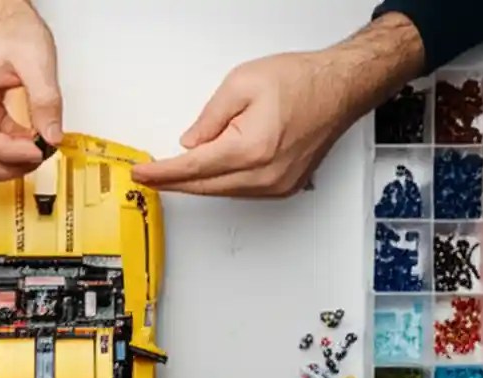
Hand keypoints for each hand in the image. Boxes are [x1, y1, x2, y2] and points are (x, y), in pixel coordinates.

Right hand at [0, 0, 62, 180]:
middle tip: (37, 159)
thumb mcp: (36, 60)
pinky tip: (31, 143)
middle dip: (6, 168)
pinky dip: (10, 153)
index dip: (13, 153)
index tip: (40, 150)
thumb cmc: (9, 31)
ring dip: (6, 165)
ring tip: (36, 153)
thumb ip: (45, 99)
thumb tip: (52, 135)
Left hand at [131, 51, 350, 197]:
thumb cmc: (302, 81)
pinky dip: (220, 183)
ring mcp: (277, 186)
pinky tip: (207, 173)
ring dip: (197, 182)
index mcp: (252, 149)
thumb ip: (209, 118)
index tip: (141, 174)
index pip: (193, 168)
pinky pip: (241, 191)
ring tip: (172, 172)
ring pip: (222, 191)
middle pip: (205, 186)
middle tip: (148, 176)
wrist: (340, 88)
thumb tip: (189, 143)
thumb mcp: (241, 84)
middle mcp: (266, 175)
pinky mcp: (285, 187)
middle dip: (173, 181)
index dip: (162, 173)